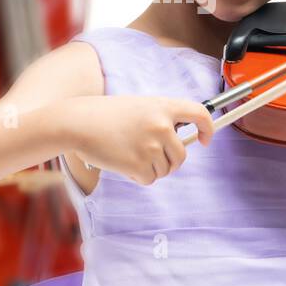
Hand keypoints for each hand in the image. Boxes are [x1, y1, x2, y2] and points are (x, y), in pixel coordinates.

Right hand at [62, 95, 214, 186]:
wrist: (78, 123)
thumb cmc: (105, 115)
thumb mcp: (139, 107)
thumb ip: (160, 119)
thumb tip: (178, 139)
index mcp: (164, 107)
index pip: (200, 114)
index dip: (207, 128)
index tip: (204, 139)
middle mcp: (162, 126)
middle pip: (182, 154)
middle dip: (170, 160)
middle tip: (150, 155)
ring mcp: (151, 146)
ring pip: (165, 169)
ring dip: (151, 167)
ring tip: (130, 153)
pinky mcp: (139, 165)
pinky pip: (150, 179)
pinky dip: (138, 176)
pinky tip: (123, 162)